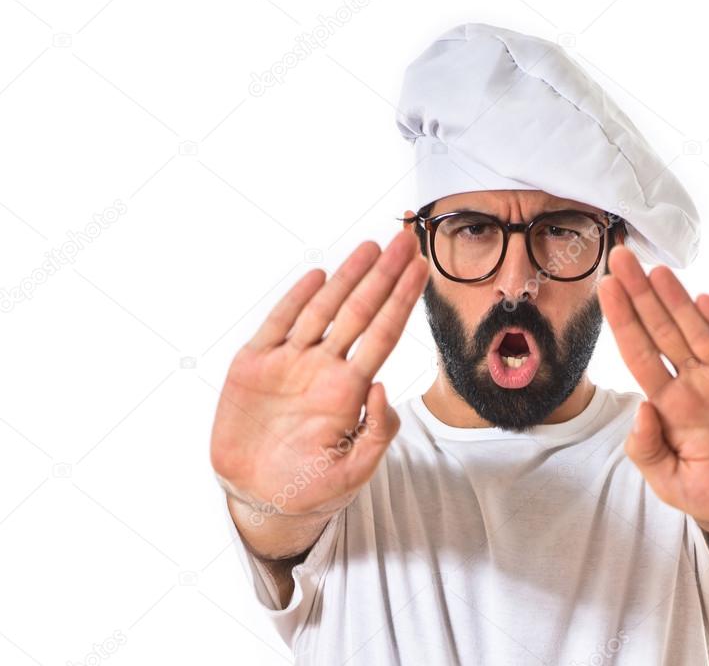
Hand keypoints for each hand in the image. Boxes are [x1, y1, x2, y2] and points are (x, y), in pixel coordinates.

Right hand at [210, 231, 427, 521]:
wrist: (260, 500)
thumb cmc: (313, 487)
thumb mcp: (354, 471)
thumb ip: (375, 434)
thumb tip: (383, 387)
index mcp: (350, 390)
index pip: (383, 334)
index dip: (402, 300)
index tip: (421, 269)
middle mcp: (324, 369)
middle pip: (359, 312)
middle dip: (383, 276)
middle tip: (405, 241)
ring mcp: (289, 364)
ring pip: (322, 311)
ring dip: (346, 278)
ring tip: (371, 247)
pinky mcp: (253, 367)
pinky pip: (277, 326)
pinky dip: (294, 301)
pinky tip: (316, 277)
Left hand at [597, 246, 708, 544]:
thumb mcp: (671, 483)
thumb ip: (647, 450)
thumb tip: (640, 409)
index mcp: (671, 402)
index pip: (639, 353)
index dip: (622, 321)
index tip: (605, 288)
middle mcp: (697, 381)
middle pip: (663, 330)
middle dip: (641, 294)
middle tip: (621, 257)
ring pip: (699, 330)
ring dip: (678, 300)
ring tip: (656, 271)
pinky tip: (705, 302)